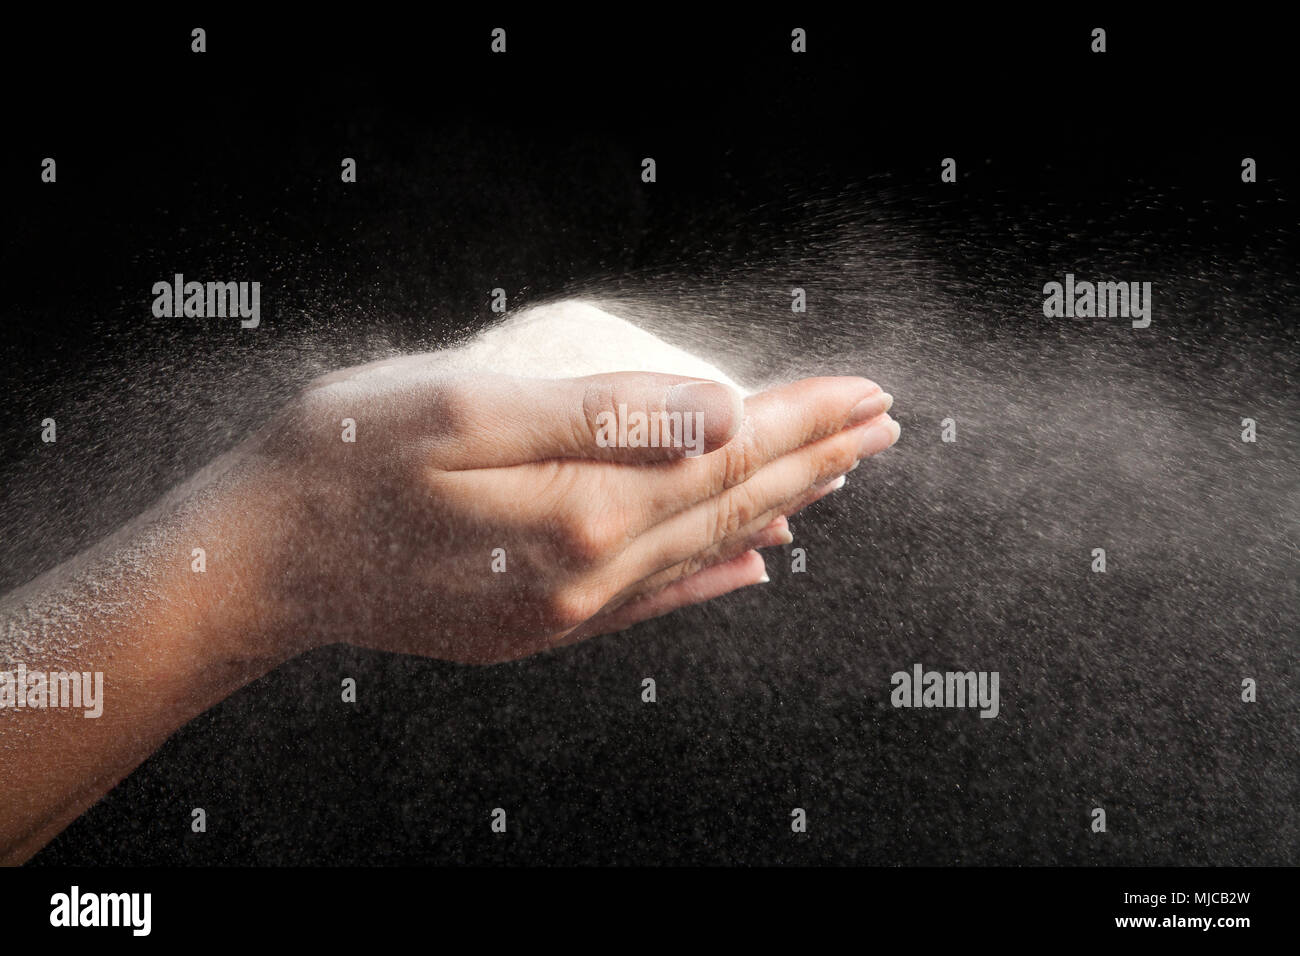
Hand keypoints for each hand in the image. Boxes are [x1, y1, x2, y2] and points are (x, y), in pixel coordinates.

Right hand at [227, 358, 898, 663]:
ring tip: (832, 476)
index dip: (803, 418)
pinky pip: (651, 601)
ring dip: (773, 507)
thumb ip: (602, 413)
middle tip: (880, 426)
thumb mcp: (467, 408)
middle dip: (812, 459)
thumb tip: (722, 410)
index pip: (726, 455)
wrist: (260, 558)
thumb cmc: (346, 459)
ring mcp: (562, 610)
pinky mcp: (534, 625)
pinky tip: (748, 565)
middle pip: (728, 506)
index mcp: (579, 510)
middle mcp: (587, 574)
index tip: (868, 392)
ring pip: (699, 551)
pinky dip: (710, 575)